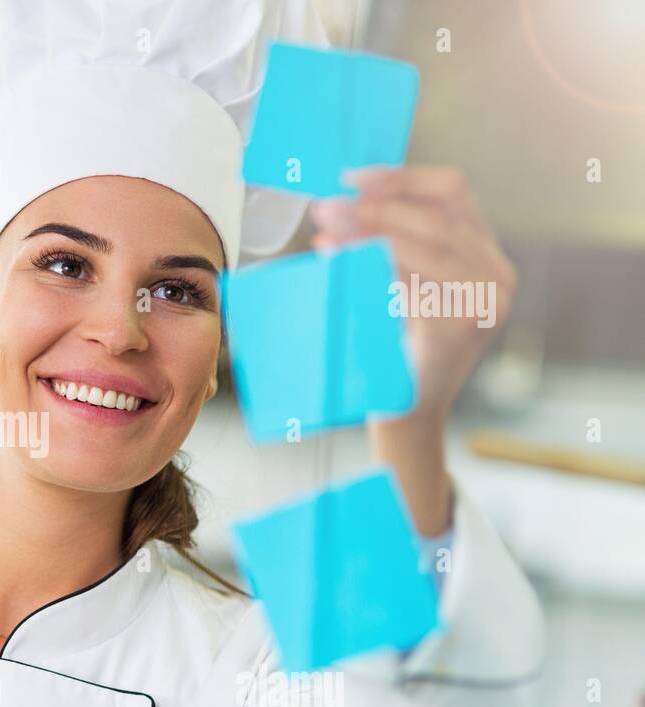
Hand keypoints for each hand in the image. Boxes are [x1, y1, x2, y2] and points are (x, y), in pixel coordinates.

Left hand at [309, 166, 517, 535]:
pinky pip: (412, 286)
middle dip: (374, 208)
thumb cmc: (396, 343)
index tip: (353, 177)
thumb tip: (346, 198)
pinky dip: (371, 268)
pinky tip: (336, 260)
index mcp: (488, 254)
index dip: (403, 177)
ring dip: (368, 233)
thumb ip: (400, 243)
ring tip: (325, 228)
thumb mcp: (408, 285)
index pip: (453, 192)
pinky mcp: (460, 330)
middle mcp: (498, 276)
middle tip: (325, 207)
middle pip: (435, 218)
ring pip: (424, 248)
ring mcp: (487, 304)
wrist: (405, 411)